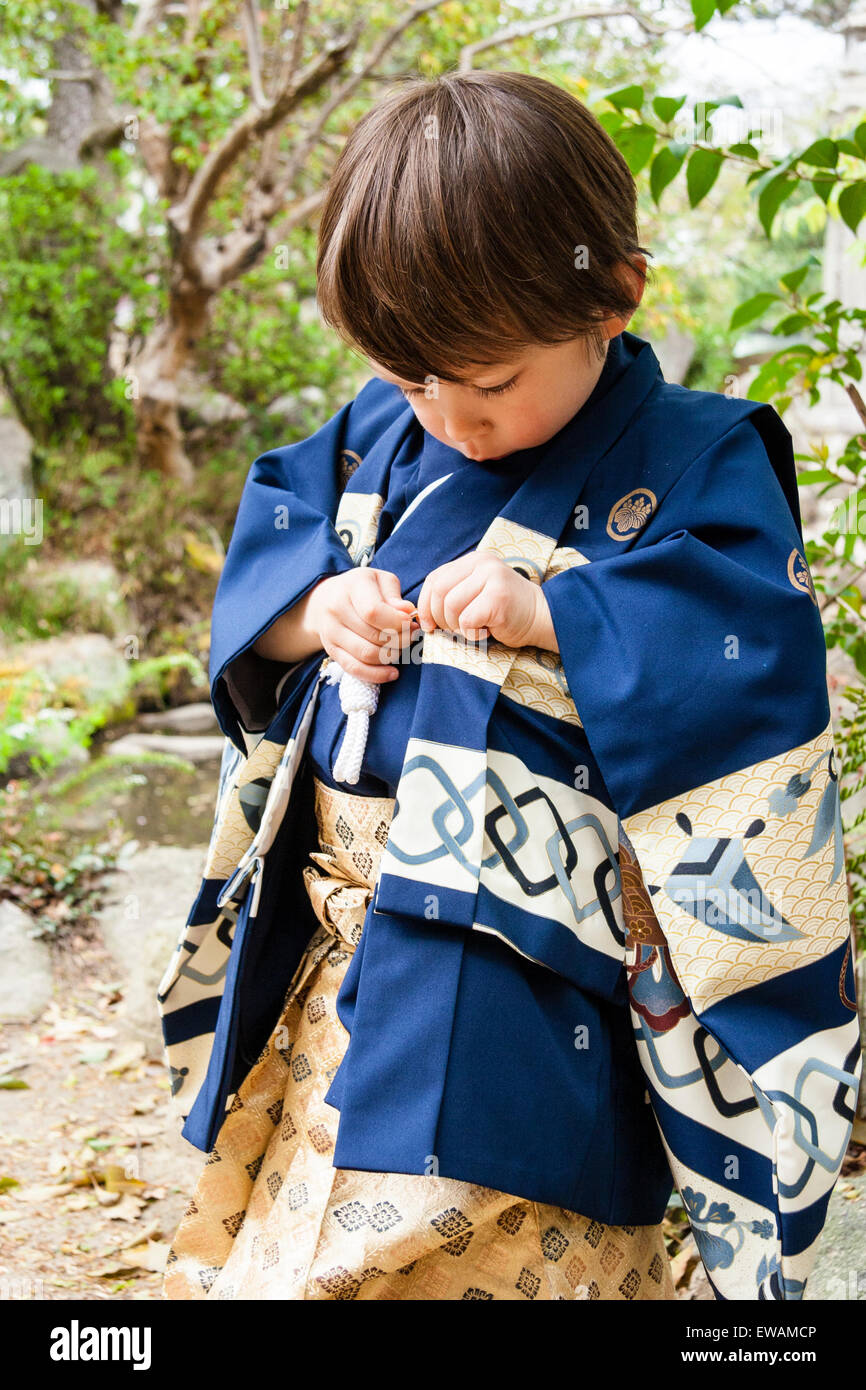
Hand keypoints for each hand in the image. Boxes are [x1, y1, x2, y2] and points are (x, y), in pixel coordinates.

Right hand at [306, 566, 417, 682]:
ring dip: (391, 656)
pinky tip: (393, 673)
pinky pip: (354, 669)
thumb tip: (408, 612)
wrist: (327, 598)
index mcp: (352, 586)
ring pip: (366, 654)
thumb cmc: (362, 588)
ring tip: (402, 648)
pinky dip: (377, 675)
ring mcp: (331, 632)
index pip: (373, 611)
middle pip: (373, 636)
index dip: (397, 622)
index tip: (411, 623)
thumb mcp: (381, 581)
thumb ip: (395, 596)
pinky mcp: (331, 650)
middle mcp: (337, 609)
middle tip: (412, 636)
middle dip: (400, 640)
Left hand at [416, 550, 557, 650]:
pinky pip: (467, 620)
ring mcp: (492, 578)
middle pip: (440, 592)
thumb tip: (420, 613)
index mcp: (473, 560)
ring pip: (451, 607)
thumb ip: (453, 593)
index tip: (430, 624)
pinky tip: (484, 632)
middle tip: (454, 630)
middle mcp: (482, 563)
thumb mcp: (476, 593)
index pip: (434, 578)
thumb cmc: (505, 612)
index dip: (426, 604)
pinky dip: (471, 634)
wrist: (541, 618)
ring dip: (457, 627)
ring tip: (473, 629)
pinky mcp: (498, 598)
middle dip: (440, 618)